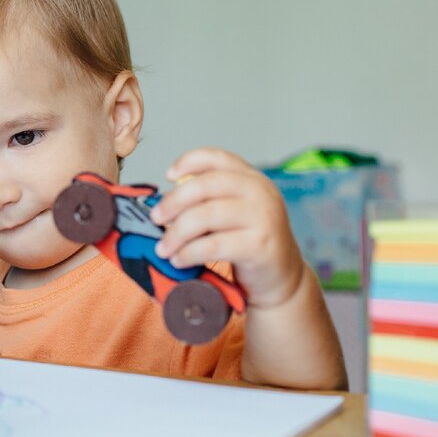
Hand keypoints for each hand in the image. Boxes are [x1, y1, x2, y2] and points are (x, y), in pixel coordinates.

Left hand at [148, 148, 307, 308]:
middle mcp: (260, 192)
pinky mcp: (259, 246)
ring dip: (176, 233)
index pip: (217, 158)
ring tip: (163, 248)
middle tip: (156, 218)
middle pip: (206, 185)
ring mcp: (263, 218)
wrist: (282, 278)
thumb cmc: (248, 243)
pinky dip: (189, 253)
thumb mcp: (235, 213)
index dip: (189, 162)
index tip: (168, 176)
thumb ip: (210, 200)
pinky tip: (179, 260)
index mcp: (252, 179)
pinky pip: (213, 245)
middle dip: (174, 202)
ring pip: (206, 216)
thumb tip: (164, 204)